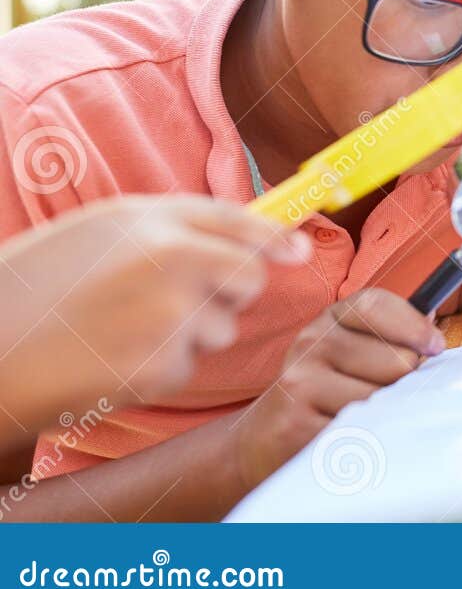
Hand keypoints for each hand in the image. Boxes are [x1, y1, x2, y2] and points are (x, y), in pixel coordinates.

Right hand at [0, 195, 306, 435]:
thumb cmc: (38, 286)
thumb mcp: (98, 231)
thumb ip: (169, 226)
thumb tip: (245, 236)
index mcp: (151, 220)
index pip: (238, 222)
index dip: (275, 238)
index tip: (296, 251)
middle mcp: (170, 261)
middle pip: (249, 278)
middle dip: (231, 292)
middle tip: (177, 300)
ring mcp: (168, 316)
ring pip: (222, 327)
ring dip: (188, 332)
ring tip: (122, 329)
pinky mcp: (160, 367)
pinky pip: (188, 365)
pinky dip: (160, 367)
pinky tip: (113, 358)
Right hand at [234, 288, 442, 486]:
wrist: (263, 437)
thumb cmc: (325, 390)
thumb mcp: (350, 351)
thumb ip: (391, 337)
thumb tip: (435, 333)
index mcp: (329, 319)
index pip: (376, 305)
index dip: (414, 325)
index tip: (436, 346)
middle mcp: (310, 343)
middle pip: (395, 359)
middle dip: (406, 380)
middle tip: (392, 394)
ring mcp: (300, 382)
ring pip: (381, 398)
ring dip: (387, 413)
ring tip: (371, 416)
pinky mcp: (296, 424)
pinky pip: (360, 430)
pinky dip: (368, 436)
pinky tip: (354, 436)